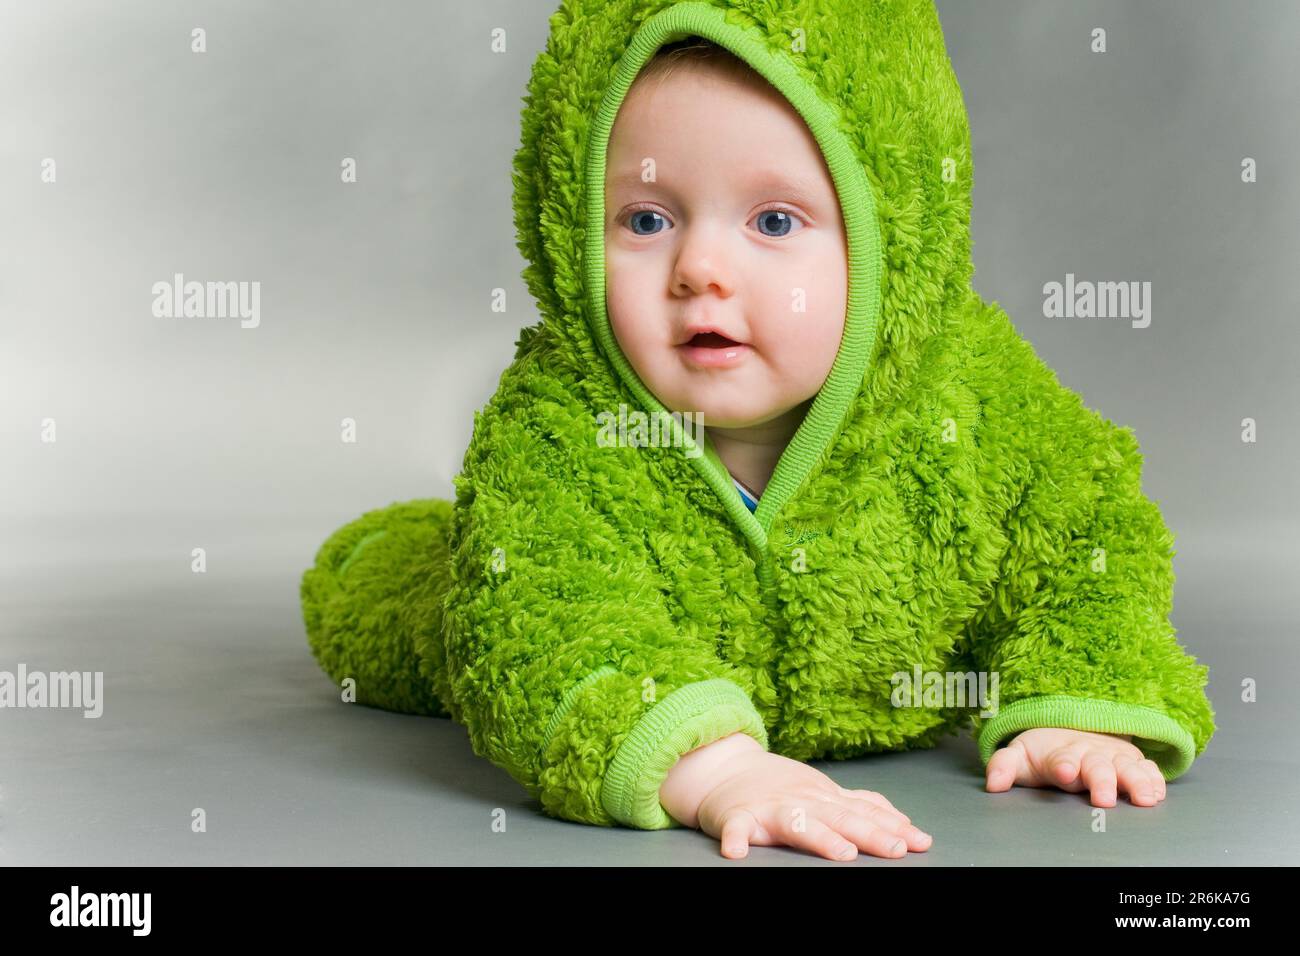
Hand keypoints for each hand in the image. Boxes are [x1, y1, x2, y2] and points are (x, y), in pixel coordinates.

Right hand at [693, 747, 932, 860]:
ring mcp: (769, 808)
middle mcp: (802, 801)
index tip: (921, 842)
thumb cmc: (778, 786)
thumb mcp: (823, 791)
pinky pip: (735, 828)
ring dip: (819, 837)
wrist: (723, 767)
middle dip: (871, 834)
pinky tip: (737, 854)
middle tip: (896, 849)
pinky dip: (735, 839)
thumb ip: (859, 806)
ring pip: (797, 822)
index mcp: (824, 798)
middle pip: (840, 818)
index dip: (893, 826)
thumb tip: (903, 822)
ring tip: (842, 853)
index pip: (864, 812)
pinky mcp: (736, 816)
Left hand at [985, 728, 1165, 806]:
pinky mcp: (1132, 762)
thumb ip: (1004, 767)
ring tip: (1144, 799)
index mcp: (1061, 754)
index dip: (1063, 765)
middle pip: (1098, 767)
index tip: (1064, 771)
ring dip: (1136, 782)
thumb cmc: (1045, 753)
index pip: (1061, 759)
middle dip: (1102, 781)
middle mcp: (1089, 755)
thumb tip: (992, 784)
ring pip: (1127, 768)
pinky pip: (1148, 769)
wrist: (1071, 729)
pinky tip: (1159, 793)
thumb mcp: (1020, 757)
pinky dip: (1155, 779)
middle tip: (1104, 798)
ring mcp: (1113, 758)